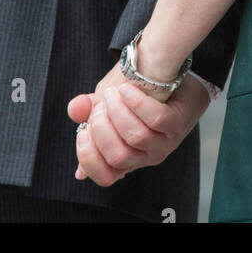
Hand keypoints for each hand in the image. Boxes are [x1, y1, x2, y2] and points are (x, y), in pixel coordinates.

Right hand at [66, 67, 208, 186]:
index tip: (82, 132)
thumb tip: (74, 112)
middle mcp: (146, 157)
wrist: (175, 76)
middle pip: (118, 156)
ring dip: (118, 111)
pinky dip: (137, 103)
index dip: (89, 158)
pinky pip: (155, 119)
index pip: (105, 176)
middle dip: (102, 128)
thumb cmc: (140, 95)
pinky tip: (127, 90)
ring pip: (136, 136)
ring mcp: (164, 142)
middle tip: (100, 105)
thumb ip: (91, 110)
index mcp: (127, 159)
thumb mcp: (110, 104)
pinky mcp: (177, 124)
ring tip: (114, 92)